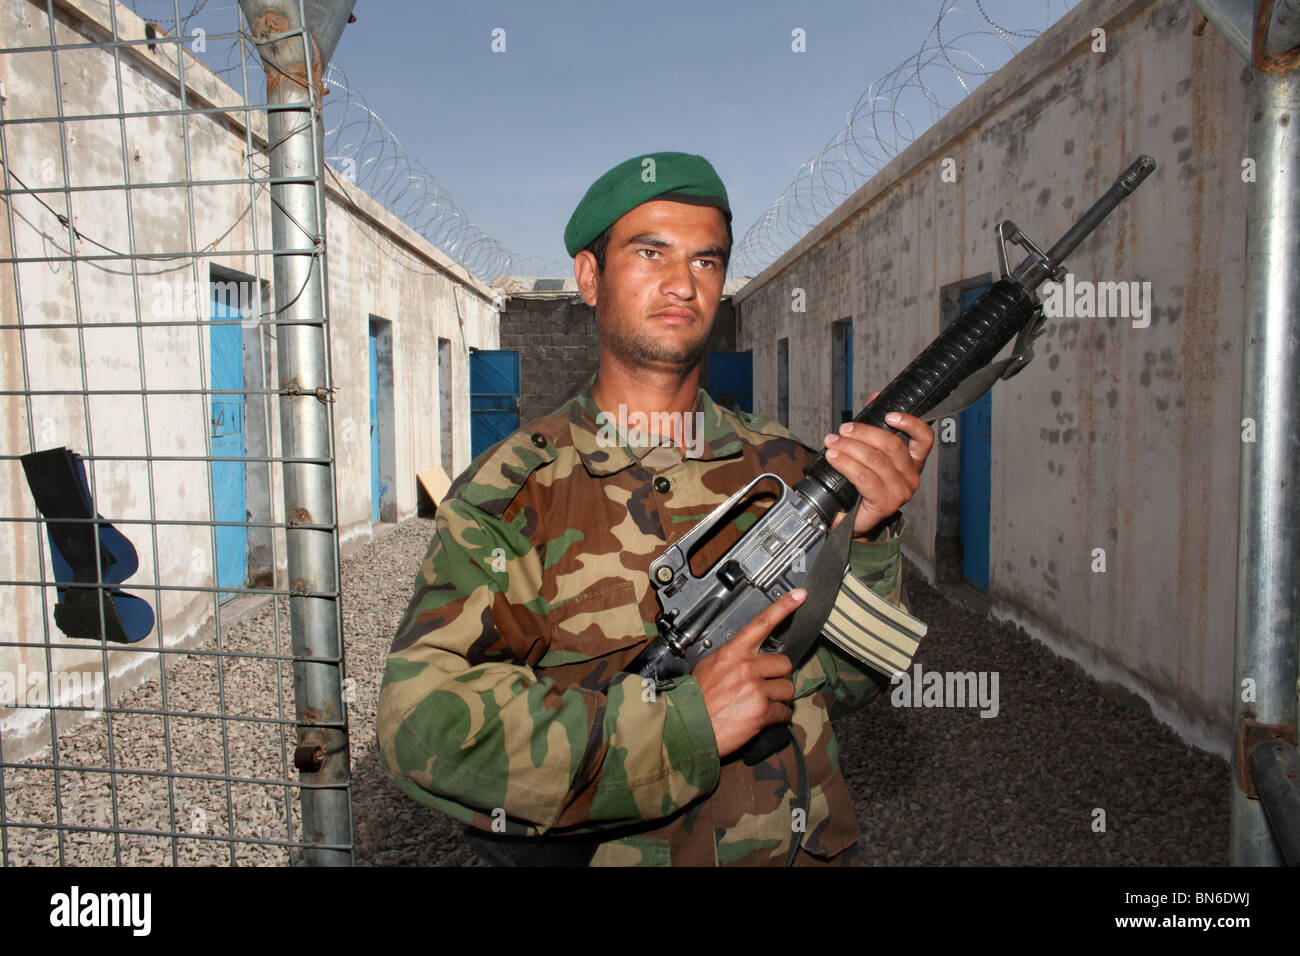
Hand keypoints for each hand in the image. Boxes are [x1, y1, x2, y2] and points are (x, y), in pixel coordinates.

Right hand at [694, 588, 803, 758]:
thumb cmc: (694, 699)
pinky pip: (785, 712)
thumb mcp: (708, 666)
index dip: (783, 607)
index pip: (762, 623)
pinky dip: (780, 717)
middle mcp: (747, 667)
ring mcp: (756, 689)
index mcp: (733, 652)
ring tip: (765, 703)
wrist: (686, 726)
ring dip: (781, 697)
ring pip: (788, 689)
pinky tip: (767, 718)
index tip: (799, 595)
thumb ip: (731, 658)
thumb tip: (744, 658)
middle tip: (768, 684)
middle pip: (784, 663)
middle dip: (779, 676)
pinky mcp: (762, 711)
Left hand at [824, 390, 933, 539]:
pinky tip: (834, 457)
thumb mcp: (873, 455)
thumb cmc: (864, 488)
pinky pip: (863, 477)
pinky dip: (846, 463)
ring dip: (850, 446)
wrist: (856, 523)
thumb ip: (876, 426)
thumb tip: (876, 397)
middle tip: (844, 429)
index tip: (889, 414)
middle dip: (864, 432)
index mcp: (913, 462)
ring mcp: (899, 491)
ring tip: (832, 442)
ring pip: (875, 459)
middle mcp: (911, 477)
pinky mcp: (884, 503)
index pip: (924, 439)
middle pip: (891, 445)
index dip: (910, 423)